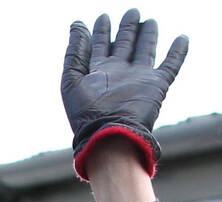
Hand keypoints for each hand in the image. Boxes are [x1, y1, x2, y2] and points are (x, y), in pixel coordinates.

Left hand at [62, 9, 187, 176]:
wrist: (109, 137)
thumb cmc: (87, 115)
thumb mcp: (72, 80)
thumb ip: (75, 52)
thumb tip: (77, 24)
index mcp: (98, 73)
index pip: (100, 46)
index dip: (101, 31)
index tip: (102, 17)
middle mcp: (119, 74)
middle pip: (125, 44)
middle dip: (127, 27)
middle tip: (131, 12)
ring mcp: (138, 79)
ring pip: (145, 51)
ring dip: (148, 35)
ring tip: (149, 21)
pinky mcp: (156, 87)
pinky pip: (170, 66)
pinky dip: (177, 52)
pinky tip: (181, 38)